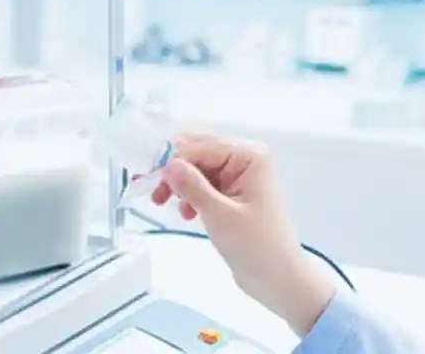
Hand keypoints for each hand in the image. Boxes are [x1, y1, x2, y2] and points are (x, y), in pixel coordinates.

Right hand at [150, 133, 335, 335]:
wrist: (278, 278)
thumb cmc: (256, 246)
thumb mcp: (220, 215)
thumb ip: (193, 186)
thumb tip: (168, 164)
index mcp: (249, 155)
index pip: (201, 146)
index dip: (172, 160)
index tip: (146, 180)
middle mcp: (246, 158)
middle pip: (198, 153)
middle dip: (174, 172)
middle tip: (153, 194)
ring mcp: (241, 175)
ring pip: (198, 169)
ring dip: (181, 185)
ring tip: (167, 206)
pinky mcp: (235, 192)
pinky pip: (205, 184)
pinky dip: (192, 195)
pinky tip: (187, 213)